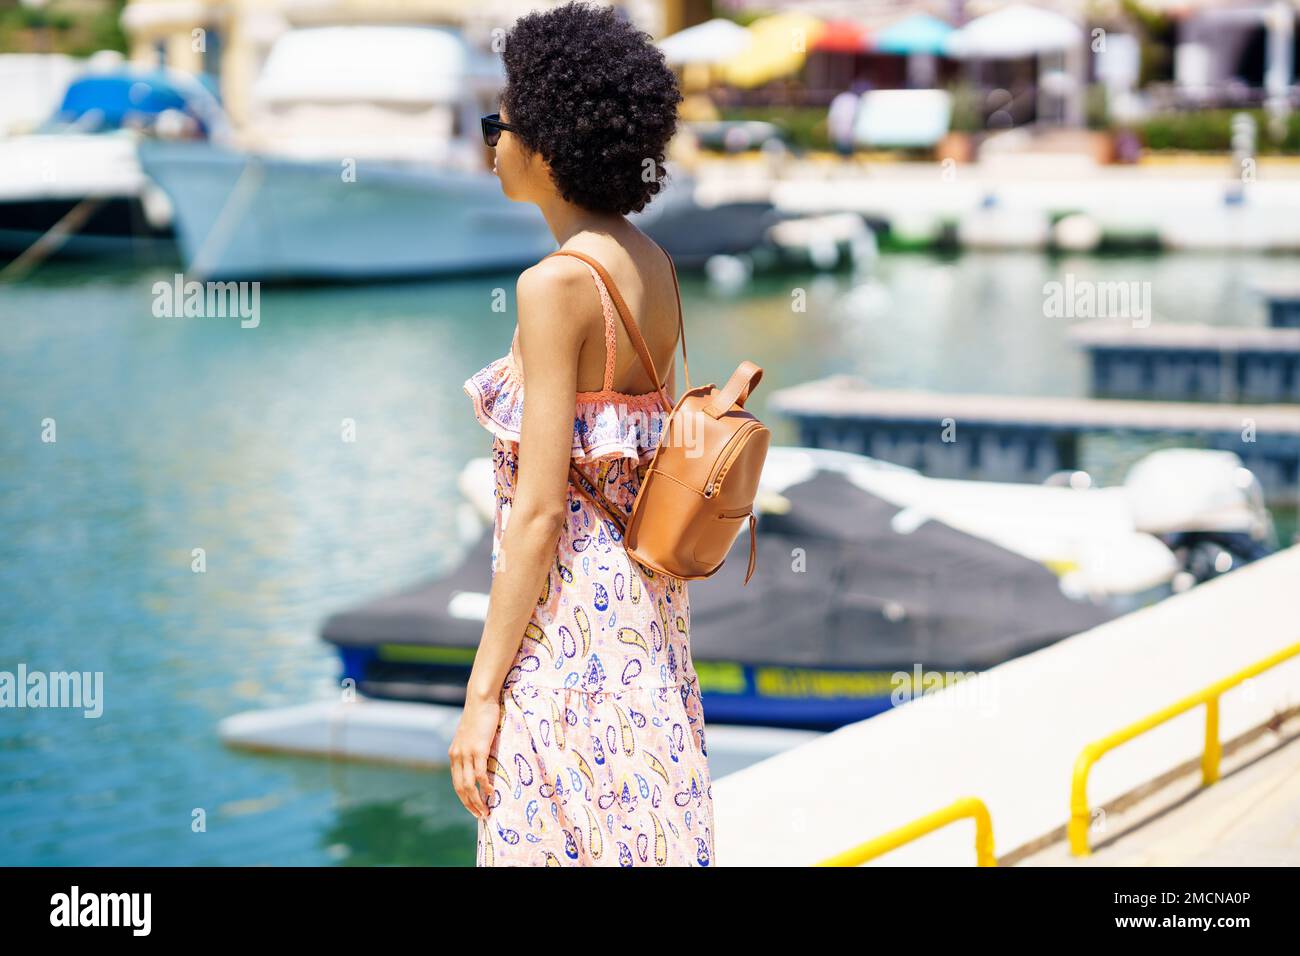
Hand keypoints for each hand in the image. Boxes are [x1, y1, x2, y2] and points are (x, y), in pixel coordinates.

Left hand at [449, 694, 501, 820]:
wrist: (480, 699)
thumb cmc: (479, 716)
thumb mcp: (471, 735)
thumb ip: (472, 748)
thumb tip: (480, 759)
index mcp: (454, 754)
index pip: (457, 783)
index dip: (464, 798)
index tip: (473, 808)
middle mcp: (457, 756)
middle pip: (461, 788)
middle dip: (470, 805)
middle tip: (481, 815)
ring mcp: (467, 753)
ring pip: (469, 785)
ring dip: (477, 800)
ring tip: (486, 810)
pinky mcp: (478, 749)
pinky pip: (480, 773)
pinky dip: (485, 785)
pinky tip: (492, 792)